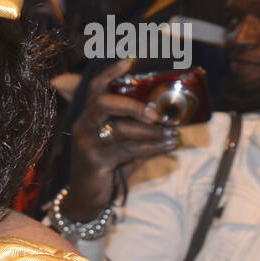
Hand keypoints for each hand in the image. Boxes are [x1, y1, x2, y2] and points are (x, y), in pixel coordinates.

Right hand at [63, 58, 178, 221]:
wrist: (87, 199)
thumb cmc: (106, 168)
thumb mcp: (123, 147)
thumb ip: (141, 133)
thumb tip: (175, 125)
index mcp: (89, 117)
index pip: (96, 89)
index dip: (111, 74)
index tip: (130, 61)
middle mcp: (84, 126)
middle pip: (104, 103)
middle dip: (132, 104)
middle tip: (155, 112)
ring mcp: (87, 144)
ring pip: (120, 129)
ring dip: (151, 131)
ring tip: (173, 132)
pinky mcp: (95, 161)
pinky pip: (128, 150)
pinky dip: (152, 147)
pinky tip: (169, 146)